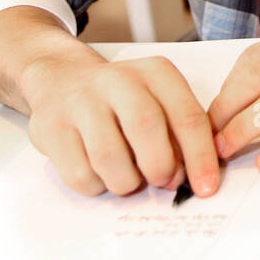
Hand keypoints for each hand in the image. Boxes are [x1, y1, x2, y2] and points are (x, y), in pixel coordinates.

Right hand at [22, 51, 220, 198]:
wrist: (61, 79)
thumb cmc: (119, 98)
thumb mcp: (157, 99)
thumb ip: (178, 131)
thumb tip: (194, 175)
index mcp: (154, 72)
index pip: (186, 115)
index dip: (200, 156)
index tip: (206, 187)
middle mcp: (118, 80)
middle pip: (146, 128)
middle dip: (160, 166)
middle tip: (163, 180)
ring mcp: (81, 102)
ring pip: (109, 157)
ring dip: (126, 181)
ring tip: (129, 176)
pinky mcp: (53, 128)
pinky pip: (81, 174)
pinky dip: (97, 186)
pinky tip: (101, 172)